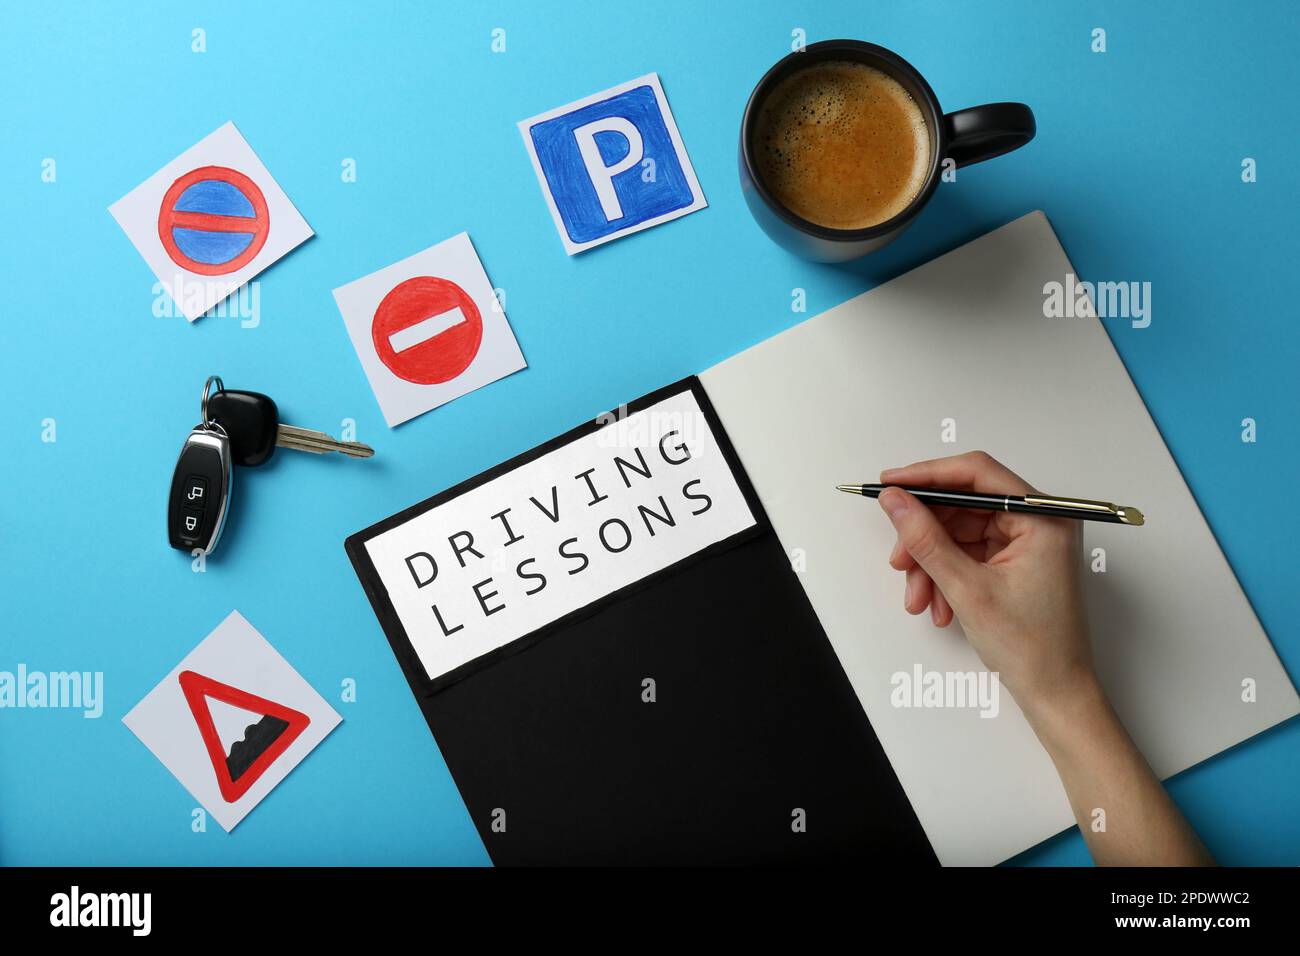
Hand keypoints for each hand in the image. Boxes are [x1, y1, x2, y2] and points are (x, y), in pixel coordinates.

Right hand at [877, 451, 1094, 715]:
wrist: (1055, 693)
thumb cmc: (1033, 647)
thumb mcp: (967, 589)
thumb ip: (926, 539)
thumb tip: (895, 501)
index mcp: (1043, 518)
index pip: (977, 473)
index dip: (928, 475)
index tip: (891, 483)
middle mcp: (1039, 522)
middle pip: (964, 505)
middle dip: (926, 535)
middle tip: (900, 558)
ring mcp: (1027, 542)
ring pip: (959, 533)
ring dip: (932, 562)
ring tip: (918, 596)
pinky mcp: (1015, 561)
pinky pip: (967, 553)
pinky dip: (945, 574)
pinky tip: (937, 604)